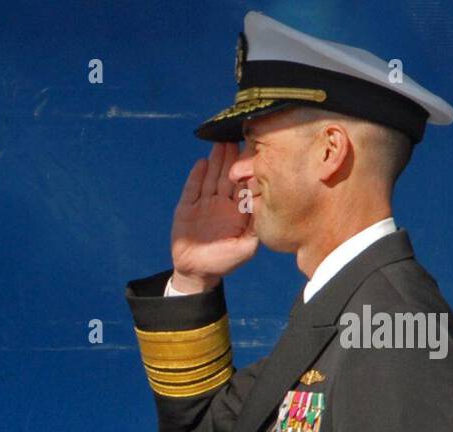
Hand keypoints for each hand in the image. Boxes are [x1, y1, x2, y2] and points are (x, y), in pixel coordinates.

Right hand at [170, 142, 257, 291]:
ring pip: (211, 177)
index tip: (256, 152)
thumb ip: (255, 229)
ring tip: (221, 142)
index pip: (245, 185)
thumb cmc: (223, 262)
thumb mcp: (245, 248)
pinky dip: (196, 176)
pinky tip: (202, 162)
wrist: (195, 272)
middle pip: (228, 175)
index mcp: (238, 211)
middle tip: (238, 137)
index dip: (249, 169)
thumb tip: (266, 207)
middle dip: (233, 157)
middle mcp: (222, 203)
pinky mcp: (186, 208)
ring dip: (216, 160)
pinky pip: (192, 189)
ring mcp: (204, 204)